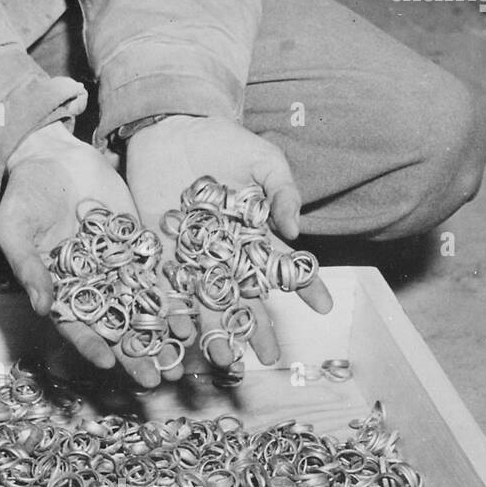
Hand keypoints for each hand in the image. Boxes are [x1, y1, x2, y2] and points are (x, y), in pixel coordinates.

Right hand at [0, 123, 162, 386]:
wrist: (51, 156)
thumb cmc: (23, 196)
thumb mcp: (14, 229)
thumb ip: (28, 266)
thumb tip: (40, 307)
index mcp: (59, 290)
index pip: (76, 326)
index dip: (92, 346)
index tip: (109, 363)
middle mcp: (91, 287)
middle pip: (116, 327)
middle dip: (136, 355)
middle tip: (156, 380)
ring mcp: (116, 268)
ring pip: (142, 308)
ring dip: (161, 335)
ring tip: (181, 357)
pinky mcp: (137, 246)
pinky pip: (157, 276)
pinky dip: (173, 297)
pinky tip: (190, 317)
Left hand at [126, 116, 331, 376]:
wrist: (172, 127)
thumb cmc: (224, 142)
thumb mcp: (264, 161)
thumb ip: (282, 192)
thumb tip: (295, 232)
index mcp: (255, 236)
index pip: (284, 267)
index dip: (306, 287)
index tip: (324, 309)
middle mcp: (226, 255)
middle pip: (245, 297)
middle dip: (258, 328)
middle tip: (269, 358)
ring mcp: (193, 257)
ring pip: (207, 302)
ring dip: (216, 332)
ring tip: (226, 359)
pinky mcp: (161, 253)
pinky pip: (167, 288)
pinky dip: (173, 310)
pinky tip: (180, 333)